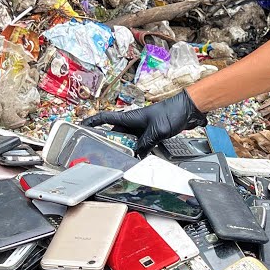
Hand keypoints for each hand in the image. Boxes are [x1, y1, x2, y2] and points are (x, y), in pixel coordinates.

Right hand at [82, 90, 206, 153]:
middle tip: (102, 154)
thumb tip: (136, 155)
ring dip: (126, 149)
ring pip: (128, 140)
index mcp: (130, 117)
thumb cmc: (172, 112)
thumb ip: (144, 144)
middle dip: (109, 143)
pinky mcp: (152, 132)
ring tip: (121, 160)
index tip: (80, 127)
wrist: (189, 109)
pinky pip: (141, 143)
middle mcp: (134, 122)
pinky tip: (140, 158)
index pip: (105, 118)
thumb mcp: (156, 131)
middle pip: (115, 133)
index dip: (92, 122)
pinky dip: (139, 150)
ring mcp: (143, 127)